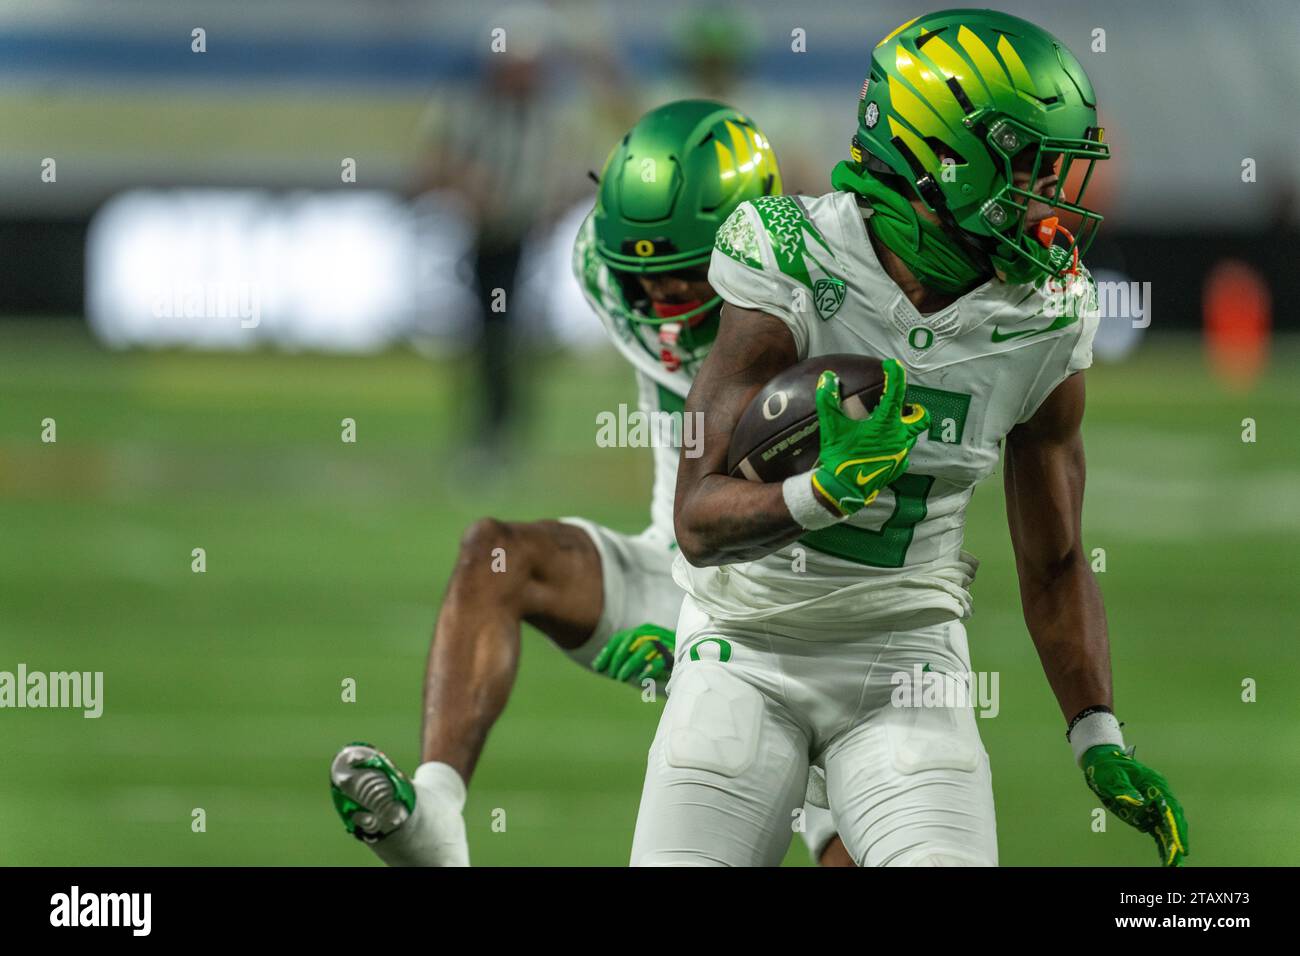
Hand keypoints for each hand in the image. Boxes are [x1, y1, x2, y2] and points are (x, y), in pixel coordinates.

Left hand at [592, 623, 674, 684]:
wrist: (693, 655)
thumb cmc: (661, 656)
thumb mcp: (641, 652)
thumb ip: (623, 655)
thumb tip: (597, 664)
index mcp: (644, 630)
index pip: (621, 638)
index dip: (607, 652)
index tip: (598, 667)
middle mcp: (654, 633)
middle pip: (631, 640)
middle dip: (618, 657)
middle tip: (611, 674)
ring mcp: (665, 643)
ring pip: (644, 649)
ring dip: (629, 665)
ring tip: (621, 678)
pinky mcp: (675, 656)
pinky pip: (659, 662)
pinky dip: (647, 670)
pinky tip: (639, 680)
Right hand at [811, 358, 929, 515]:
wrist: (842, 490)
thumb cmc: (839, 457)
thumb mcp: (832, 427)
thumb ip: (828, 400)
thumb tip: (827, 377)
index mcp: (886, 425)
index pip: (896, 392)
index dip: (895, 375)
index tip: (891, 365)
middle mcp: (899, 439)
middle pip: (920, 419)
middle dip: (916, 410)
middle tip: (905, 406)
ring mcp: (900, 456)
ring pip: (912, 437)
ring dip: (904, 429)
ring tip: (890, 427)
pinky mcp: (896, 469)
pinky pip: (903, 455)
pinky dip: (897, 447)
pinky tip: (884, 448)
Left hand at [1083, 745, 1188, 865]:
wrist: (1102, 762)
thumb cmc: (1107, 767)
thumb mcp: (1112, 775)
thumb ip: (1124, 789)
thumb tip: (1138, 803)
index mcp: (1154, 784)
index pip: (1169, 807)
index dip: (1175, 825)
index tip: (1178, 842)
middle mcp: (1159, 795)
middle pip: (1172, 819)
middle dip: (1176, 839)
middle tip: (1177, 858)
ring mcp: (1154, 805)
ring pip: (1167, 828)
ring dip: (1171, 845)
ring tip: (1173, 864)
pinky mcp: (1146, 814)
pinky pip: (1157, 830)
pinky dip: (1162, 844)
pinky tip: (1165, 859)